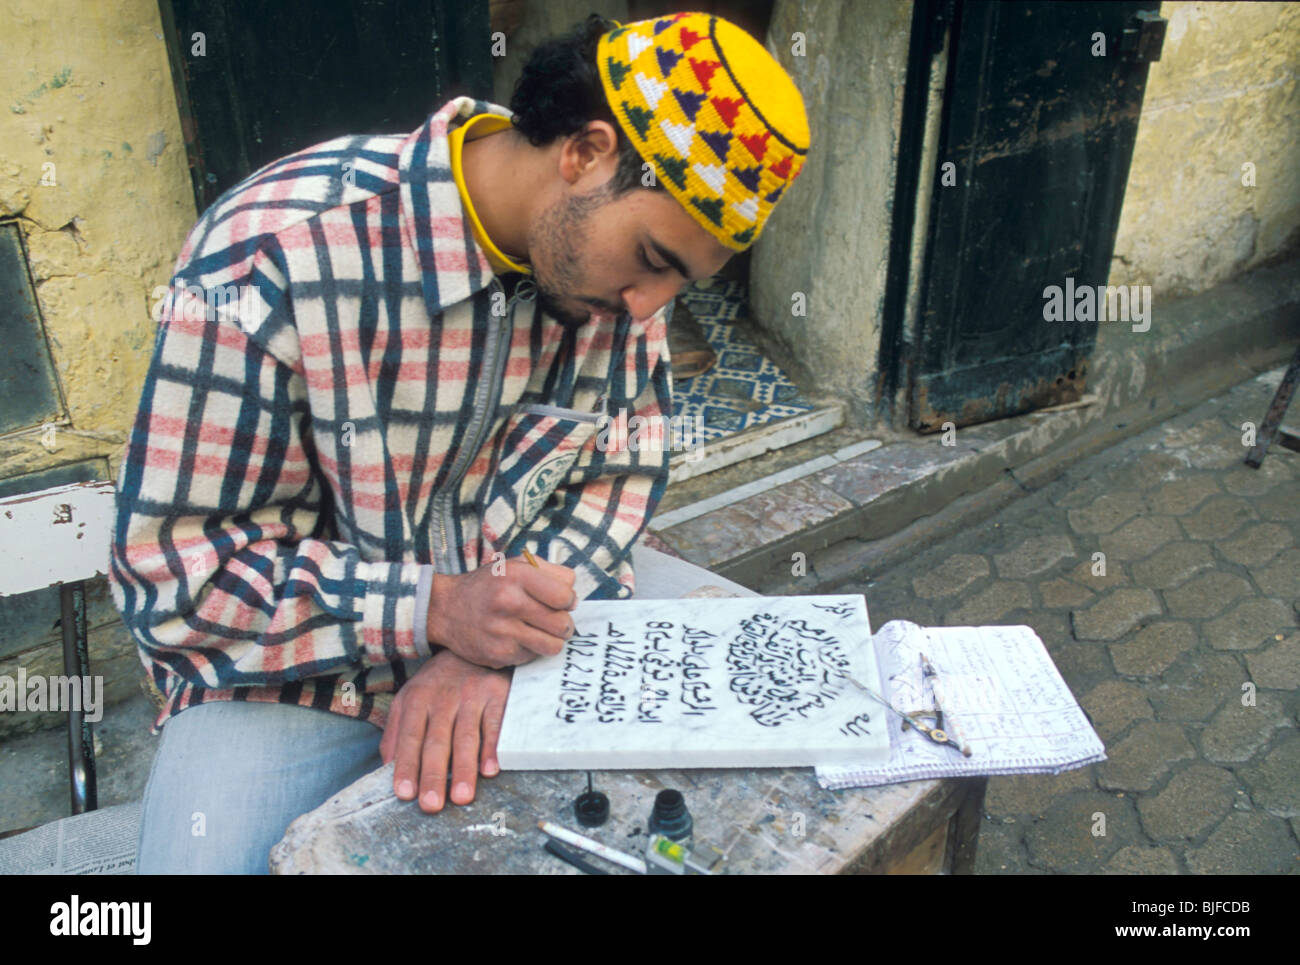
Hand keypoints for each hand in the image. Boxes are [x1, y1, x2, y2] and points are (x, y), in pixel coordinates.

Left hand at [380, 648, 510, 811]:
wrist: (472, 648)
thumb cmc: (437, 684)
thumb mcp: (409, 699)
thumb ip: (395, 733)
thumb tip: (385, 769)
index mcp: (416, 699)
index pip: (409, 738)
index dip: (406, 766)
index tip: (404, 794)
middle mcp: (443, 697)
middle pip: (436, 741)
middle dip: (433, 774)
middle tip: (431, 805)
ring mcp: (471, 695)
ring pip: (466, 736)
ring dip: (463, 768)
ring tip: (461, 797)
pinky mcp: (497, 694)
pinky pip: (495, 724)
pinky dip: (492, 747)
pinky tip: (490, 769)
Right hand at [426, 555, 577, 668]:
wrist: (445, 608)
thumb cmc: (488, 585)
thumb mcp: (515, 564)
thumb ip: (551, 572)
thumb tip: (574, 598)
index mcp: (516, 576)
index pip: (565, 596)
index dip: (569, 600)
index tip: (561, 601)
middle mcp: (508, 602)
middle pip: (563, 624)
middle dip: (564, 624)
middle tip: (554, 620)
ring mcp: (502, 631)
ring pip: (553, 646)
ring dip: (551, 640)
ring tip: (540, 631)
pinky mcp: (498, 654)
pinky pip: (533, 657)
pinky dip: (530, 649)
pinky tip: (518, 638)